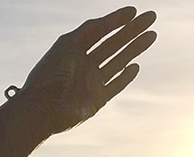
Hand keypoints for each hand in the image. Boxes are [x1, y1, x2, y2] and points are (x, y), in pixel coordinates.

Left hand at [21, 6, 157, 133]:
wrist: (42, 108)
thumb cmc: (50, 74)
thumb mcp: (68, 44)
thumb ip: (88, 30)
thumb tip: (108, 20)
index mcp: (73, 51)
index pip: (98, 31)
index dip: (115, 20)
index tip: (133, 11)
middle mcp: (82, 65)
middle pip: (112, 44)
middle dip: (131, 31)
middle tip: (151, 17)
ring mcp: (90, 83)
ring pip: (118, 62)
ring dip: (134, 48)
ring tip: (151, 35)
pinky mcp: (96, 100)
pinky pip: (115, 86)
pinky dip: (125, 77)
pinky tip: (136, 65)